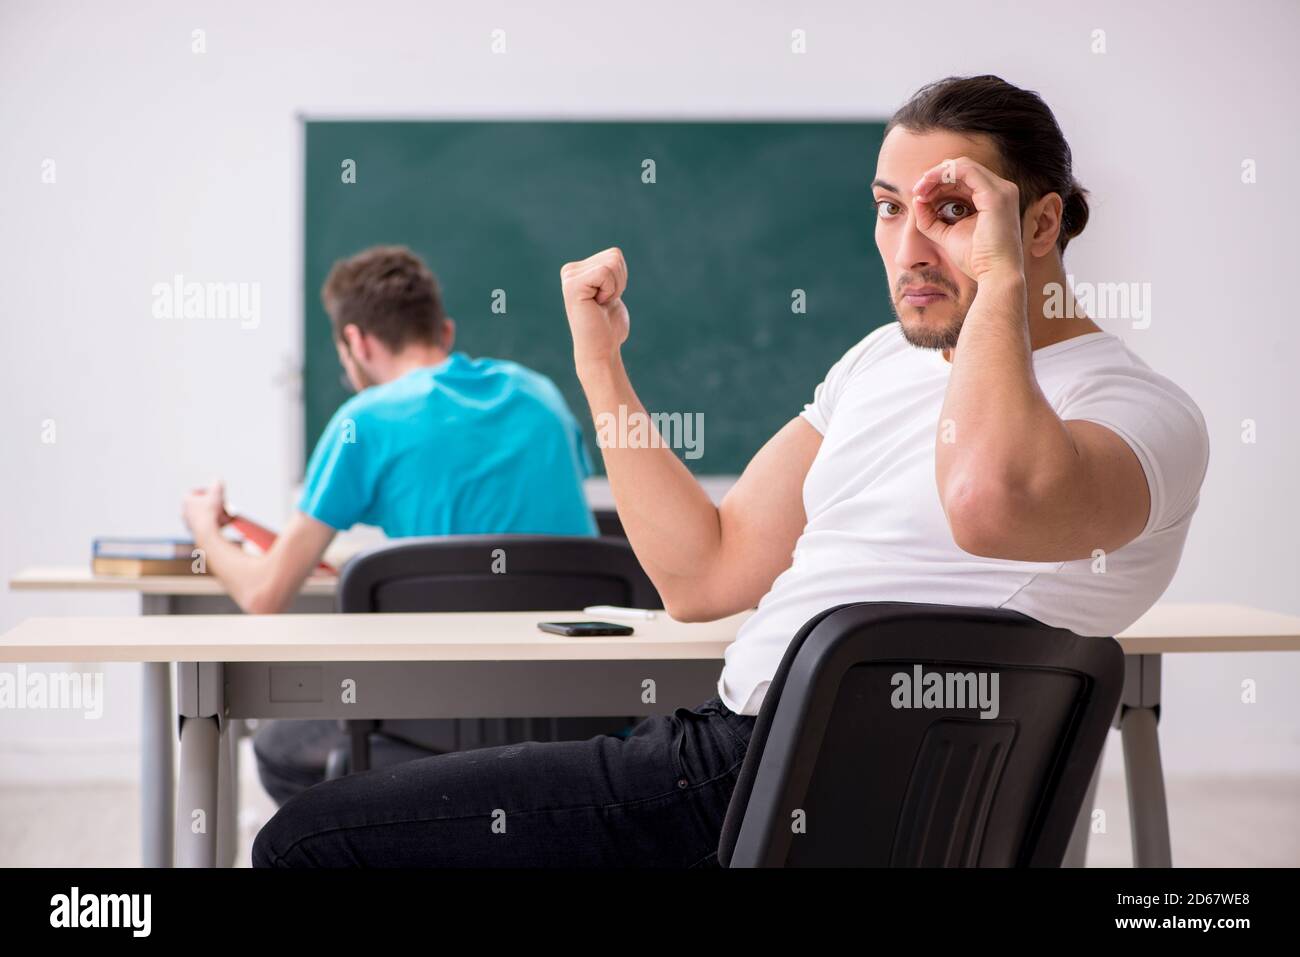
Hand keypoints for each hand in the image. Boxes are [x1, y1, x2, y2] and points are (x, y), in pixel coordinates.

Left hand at [182, 479, 230, 535]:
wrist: (206, 531)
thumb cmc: (210, 512)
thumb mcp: (216, 494)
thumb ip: (217, 484)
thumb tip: (217, 479)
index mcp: (187, 499)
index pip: (195, 491)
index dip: (206, 491)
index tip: (215, 494)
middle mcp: (184, 510)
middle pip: (198, 503)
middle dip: (210, 503)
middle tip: (219, 504)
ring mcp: (187, 521)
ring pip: (200, 514)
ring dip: (210, 513)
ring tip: (221, 515)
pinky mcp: (192, 531)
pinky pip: (202, 524)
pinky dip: (210, 522)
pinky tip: (219, 524)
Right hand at [560, 247, 629, 374]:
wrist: (601, 350)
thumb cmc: (609, 327)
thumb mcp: (612, 292)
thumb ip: (610, 273)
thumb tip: (614, 256)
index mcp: (578, 270)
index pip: (614, 255)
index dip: (620, 279)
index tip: (606, 299)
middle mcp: (569, 270)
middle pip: (614, 256)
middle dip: (619, 282)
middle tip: (604, 304)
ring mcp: (569, 277)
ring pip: (612, 263)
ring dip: (615, 287)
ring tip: (600, 305)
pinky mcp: (572, 285)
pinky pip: (606, 272)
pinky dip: (610, 291)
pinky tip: (598, 305)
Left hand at [912, 157, 1023, 281]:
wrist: (995, 276)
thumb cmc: (976, 260)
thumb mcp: (947, 234)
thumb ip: (932, 218)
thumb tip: (916, 200)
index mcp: (994, 198)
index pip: (964, 178)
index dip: (939, 182)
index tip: (919, 195)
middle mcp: (1002, 190)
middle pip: (962, 169)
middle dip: (935, 176)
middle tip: (917, 191)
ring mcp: (1002, 190)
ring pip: (963, 165)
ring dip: (936, 174)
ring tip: (920, 189)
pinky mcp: (996, 195)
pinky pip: (965, 170)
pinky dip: (943, 174)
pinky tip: (927, 187)